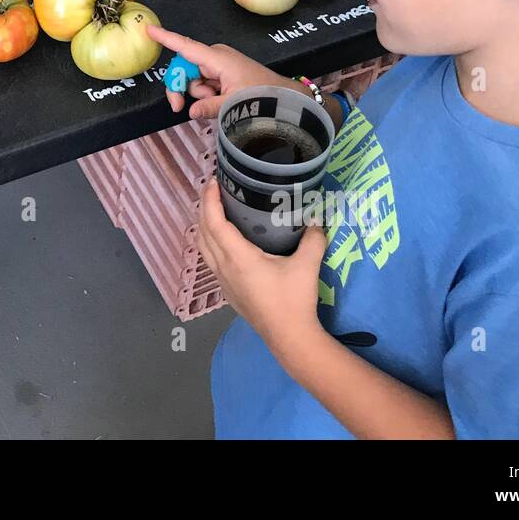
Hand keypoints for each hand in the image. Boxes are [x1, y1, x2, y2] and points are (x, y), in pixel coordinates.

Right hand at [146, 24, 297, 118]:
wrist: (283, 97)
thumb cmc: (261, 95)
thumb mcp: (232, 104)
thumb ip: (208, 107)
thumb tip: (190, 112)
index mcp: (217, 58)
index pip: (186, 46)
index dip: (166, 38)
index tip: (148, 28)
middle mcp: (215, 57)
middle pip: (184, 68)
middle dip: (181, 87)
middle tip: (179, 108)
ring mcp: (219, 65)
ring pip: (193, 79)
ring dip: (199, 94)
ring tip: (219, 102)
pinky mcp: (223, 73)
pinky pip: (204, 83)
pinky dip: (207, 94)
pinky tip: (221, 100)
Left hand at [196, 178, 326, 358]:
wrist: (289, 338)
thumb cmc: (295, 300)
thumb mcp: (307, 265)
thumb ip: (313, 237)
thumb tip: (316, 217)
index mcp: (238, 258)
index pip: (214, 223)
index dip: (210, 200)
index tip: (213, 181)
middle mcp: (224, 268)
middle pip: (203, 232)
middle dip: (204, 208)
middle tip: (215, 189)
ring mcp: (223, 281)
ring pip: (203, 248)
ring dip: (204, 226)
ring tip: (217, 210)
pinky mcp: (227, 292)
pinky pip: (210, 260)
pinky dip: (210, 242)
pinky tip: (224, 239)